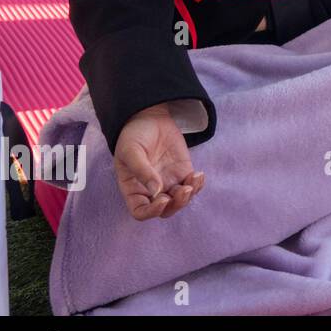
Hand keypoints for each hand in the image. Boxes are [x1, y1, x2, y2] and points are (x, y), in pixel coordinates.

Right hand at [114, 103, 205, 220]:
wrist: (149, 118)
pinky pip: (193, 186)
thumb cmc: (133, 136)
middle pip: (165, 210)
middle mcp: (151, 190)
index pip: (140, 211)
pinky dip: (198, 185)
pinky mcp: (182, 172)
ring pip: (180, 201)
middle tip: (183, 189)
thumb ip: (142, 171)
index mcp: (133, 189)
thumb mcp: (131, 151)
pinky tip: (199, 174)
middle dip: (176, 205)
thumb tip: (156, 192)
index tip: (162, 199)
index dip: (151, 212)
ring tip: (193, 179)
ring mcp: (168, 182)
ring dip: (189, 196)